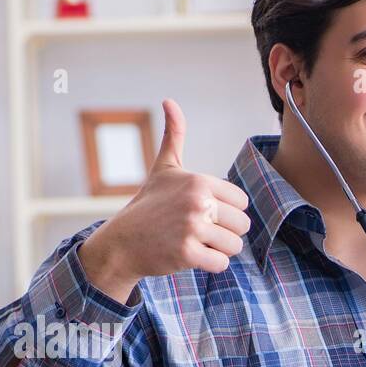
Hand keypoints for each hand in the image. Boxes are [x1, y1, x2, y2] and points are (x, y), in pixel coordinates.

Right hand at [78, 98, 251, 301]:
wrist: (122, 242)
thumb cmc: (149, 205)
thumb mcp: (163, 168)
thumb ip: (174, 136)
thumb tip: (169, 101)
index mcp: (199, 181)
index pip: (242, 202)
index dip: (227, 211)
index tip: (204, 212)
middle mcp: (197, 202)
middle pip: (243, 225)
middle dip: (226, 232)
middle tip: (199, 231)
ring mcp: (192, 228)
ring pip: (235, 246)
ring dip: (219, 250)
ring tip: (195, 242)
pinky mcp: (187, 253)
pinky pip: (221, 264)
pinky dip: (210, 265)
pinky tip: (191, 256)